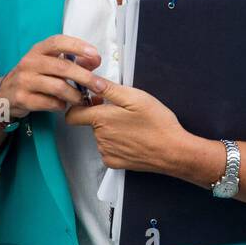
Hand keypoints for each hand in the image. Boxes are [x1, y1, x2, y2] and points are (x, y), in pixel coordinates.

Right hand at [0, 34, 105, 120]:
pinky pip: (49, 103)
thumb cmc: (34, 75)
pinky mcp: (22, 98)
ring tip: (82, 99)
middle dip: (85, 77)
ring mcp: (25, 80)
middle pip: (62, 67)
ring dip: (75, 95)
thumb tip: (94, 60)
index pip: (58, 42)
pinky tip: (63, 105)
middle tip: (100, 85)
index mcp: (38, 50)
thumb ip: (72, 61)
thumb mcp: (49, 63)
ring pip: (57, 87)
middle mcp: (30, 62)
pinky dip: (61, 105)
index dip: (77, 46)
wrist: (5, 93)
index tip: (94, 54)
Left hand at [64, 79, 185, 172]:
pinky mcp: (114, 163)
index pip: (72, 114)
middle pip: (90, 122)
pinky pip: (108, 149)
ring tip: (132, 125)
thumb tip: (92, 82)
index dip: (79, 105)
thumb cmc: (157, 124)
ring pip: (100, 135)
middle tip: (123, 110)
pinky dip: (116, 143)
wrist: (172, 151)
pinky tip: (132, 138)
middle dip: (102, 114)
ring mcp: (107, 152)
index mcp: (102, 119)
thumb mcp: (135, 97)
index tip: (91, 100)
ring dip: (111, 129)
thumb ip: (108, 89)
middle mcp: (100, 138)